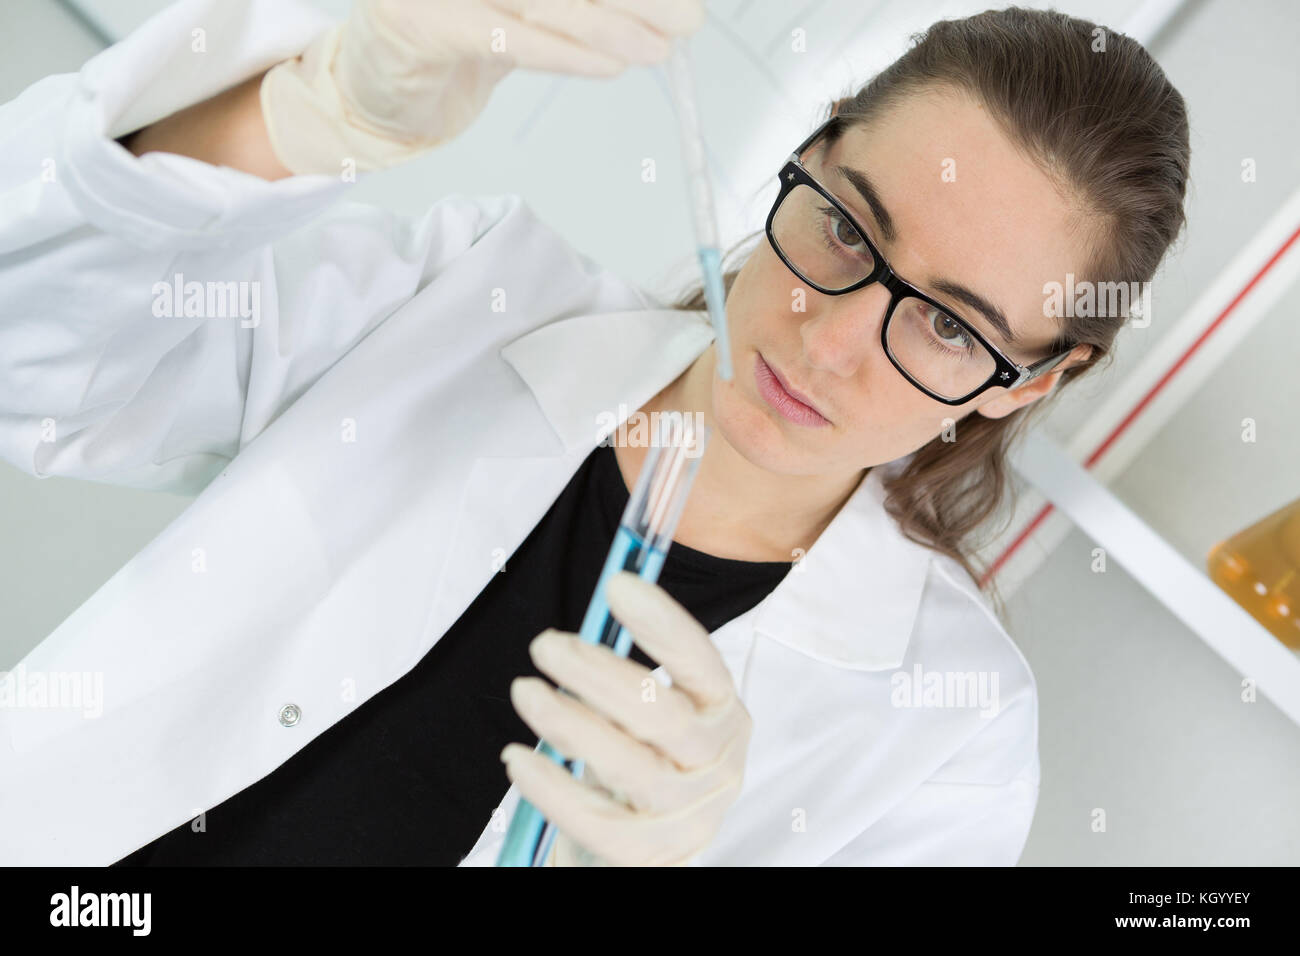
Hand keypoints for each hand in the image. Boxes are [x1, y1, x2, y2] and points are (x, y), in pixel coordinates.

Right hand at [261, 0, 707, 173]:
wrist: (377, 89)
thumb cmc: (457, 37)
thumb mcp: (522, 7)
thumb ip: (574, 3)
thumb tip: (656, 7)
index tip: (679, 0)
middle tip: (687, 17)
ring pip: (543, 0)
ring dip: (612, 25)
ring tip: (662, 45)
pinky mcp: (420, 24)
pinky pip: (508, 39)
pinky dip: (566, 55)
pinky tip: (612, 66)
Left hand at [501, 570, 751, 865]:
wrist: (640, 846)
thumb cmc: (637, 758)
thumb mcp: (646, 710)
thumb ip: (623, 668)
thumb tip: (586, 613)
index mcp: (724, 713)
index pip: (703, 664)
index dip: (663, 624)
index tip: (618, 584)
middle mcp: (718, 764)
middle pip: (664, 717)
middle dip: (599, 672)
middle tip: (546, 644)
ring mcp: (689, 816)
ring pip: (631, 768)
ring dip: (569, 723)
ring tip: (525, 691)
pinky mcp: (651, 856)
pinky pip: (597, 822)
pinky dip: (552, 788)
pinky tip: (518, 759)